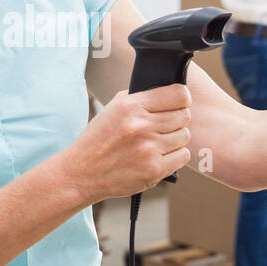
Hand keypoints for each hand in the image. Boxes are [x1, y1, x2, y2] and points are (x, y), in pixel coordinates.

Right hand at [64, 84, 191, 202]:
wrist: (82, 173)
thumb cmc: (98, 140)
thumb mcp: (112, 109)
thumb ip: (138, 98)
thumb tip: (166, 92)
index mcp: (131, 106)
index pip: (178, 94)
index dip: (182, 98)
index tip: (179, 103)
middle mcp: (141, 126)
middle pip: (184, 116)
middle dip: (178, 119)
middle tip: (166, 125)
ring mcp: (149, 149)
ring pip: (184, 136)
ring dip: (176, 138)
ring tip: (159, 141)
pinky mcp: (154, 170)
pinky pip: (182, 156)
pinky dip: (175, 155)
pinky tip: (160, 154)